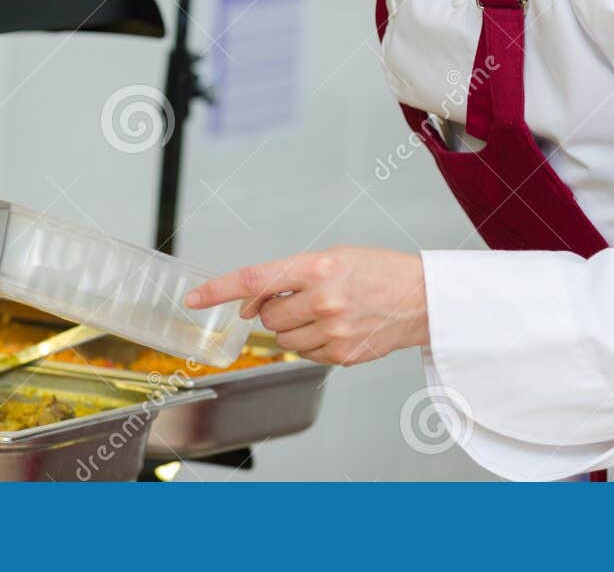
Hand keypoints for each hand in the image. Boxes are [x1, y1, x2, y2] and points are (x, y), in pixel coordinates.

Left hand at [185, 246, 429, 366]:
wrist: (421, 298)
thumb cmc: (376, 272)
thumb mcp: (332, 257)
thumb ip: (290, 277)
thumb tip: (251, 303)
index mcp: (317, 267)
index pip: (254, 279)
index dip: (218, 289)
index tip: (193, 298)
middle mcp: (323, 299)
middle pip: (268, 318)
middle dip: (275, 311)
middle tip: (302, 300)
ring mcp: (333, 330)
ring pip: (283, 340)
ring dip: (293, 329)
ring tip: (325, 313)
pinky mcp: (342, 355)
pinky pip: (307, 355)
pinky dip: (313, 343)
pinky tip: (338, 328)